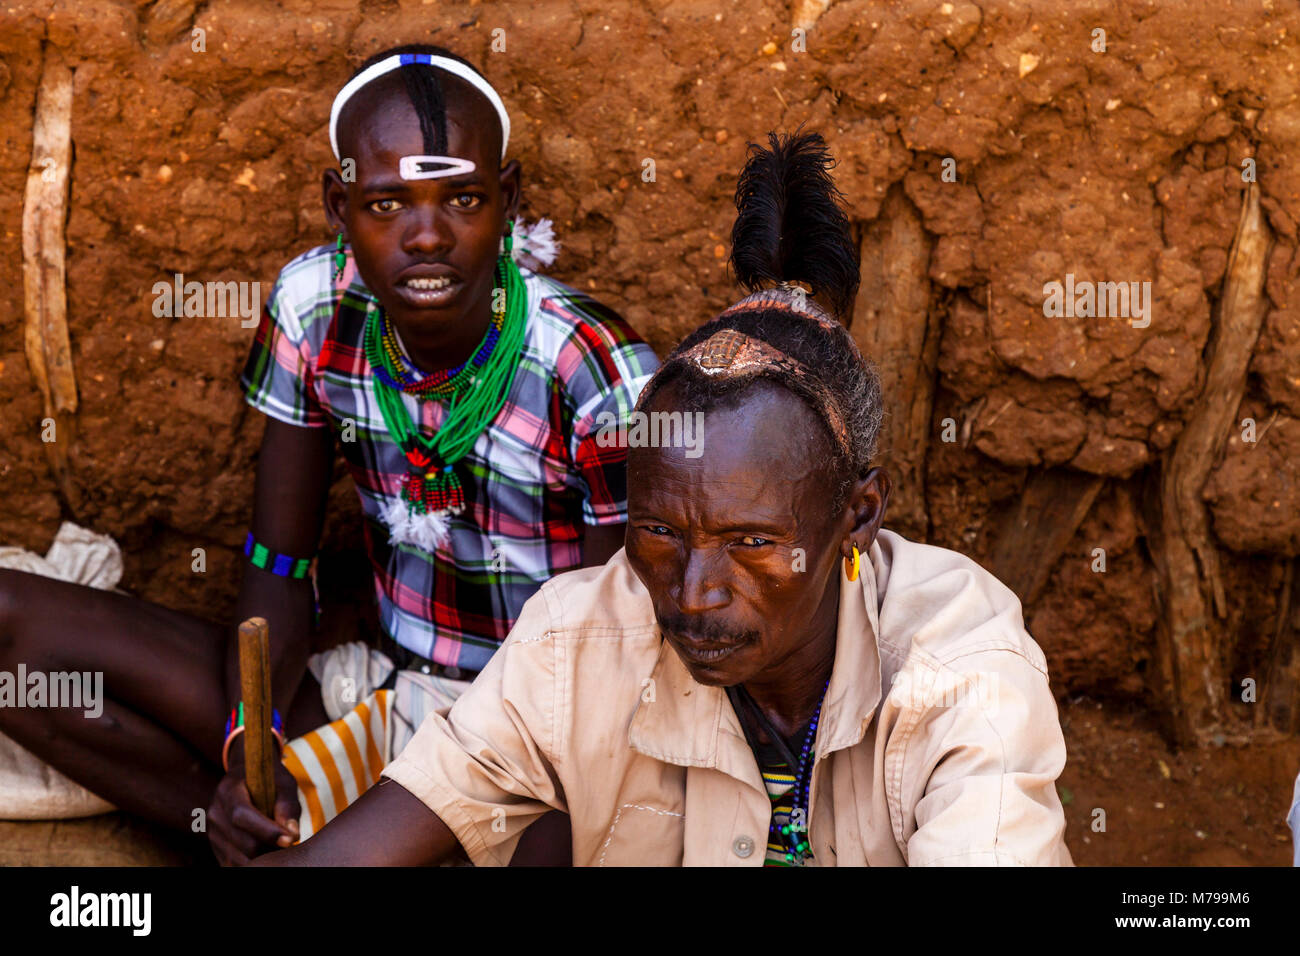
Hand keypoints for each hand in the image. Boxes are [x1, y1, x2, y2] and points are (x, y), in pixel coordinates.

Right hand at [207, 739, 301, 865]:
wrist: (246, 778)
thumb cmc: (270, 779)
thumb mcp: (283, 783)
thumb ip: (288, 804)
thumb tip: (292, 834)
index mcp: (229, 790)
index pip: (242, 815)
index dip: (266, 830)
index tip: (290, 839)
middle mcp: (216, 812)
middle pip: (242, 842)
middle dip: (269, 847)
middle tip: (290, 843)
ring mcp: (213, 832)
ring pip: (238, 858)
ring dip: (263, 857)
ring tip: (279, 844)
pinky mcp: (216, 847)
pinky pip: (233, 864)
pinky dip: (253, 862)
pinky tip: (267, 850)